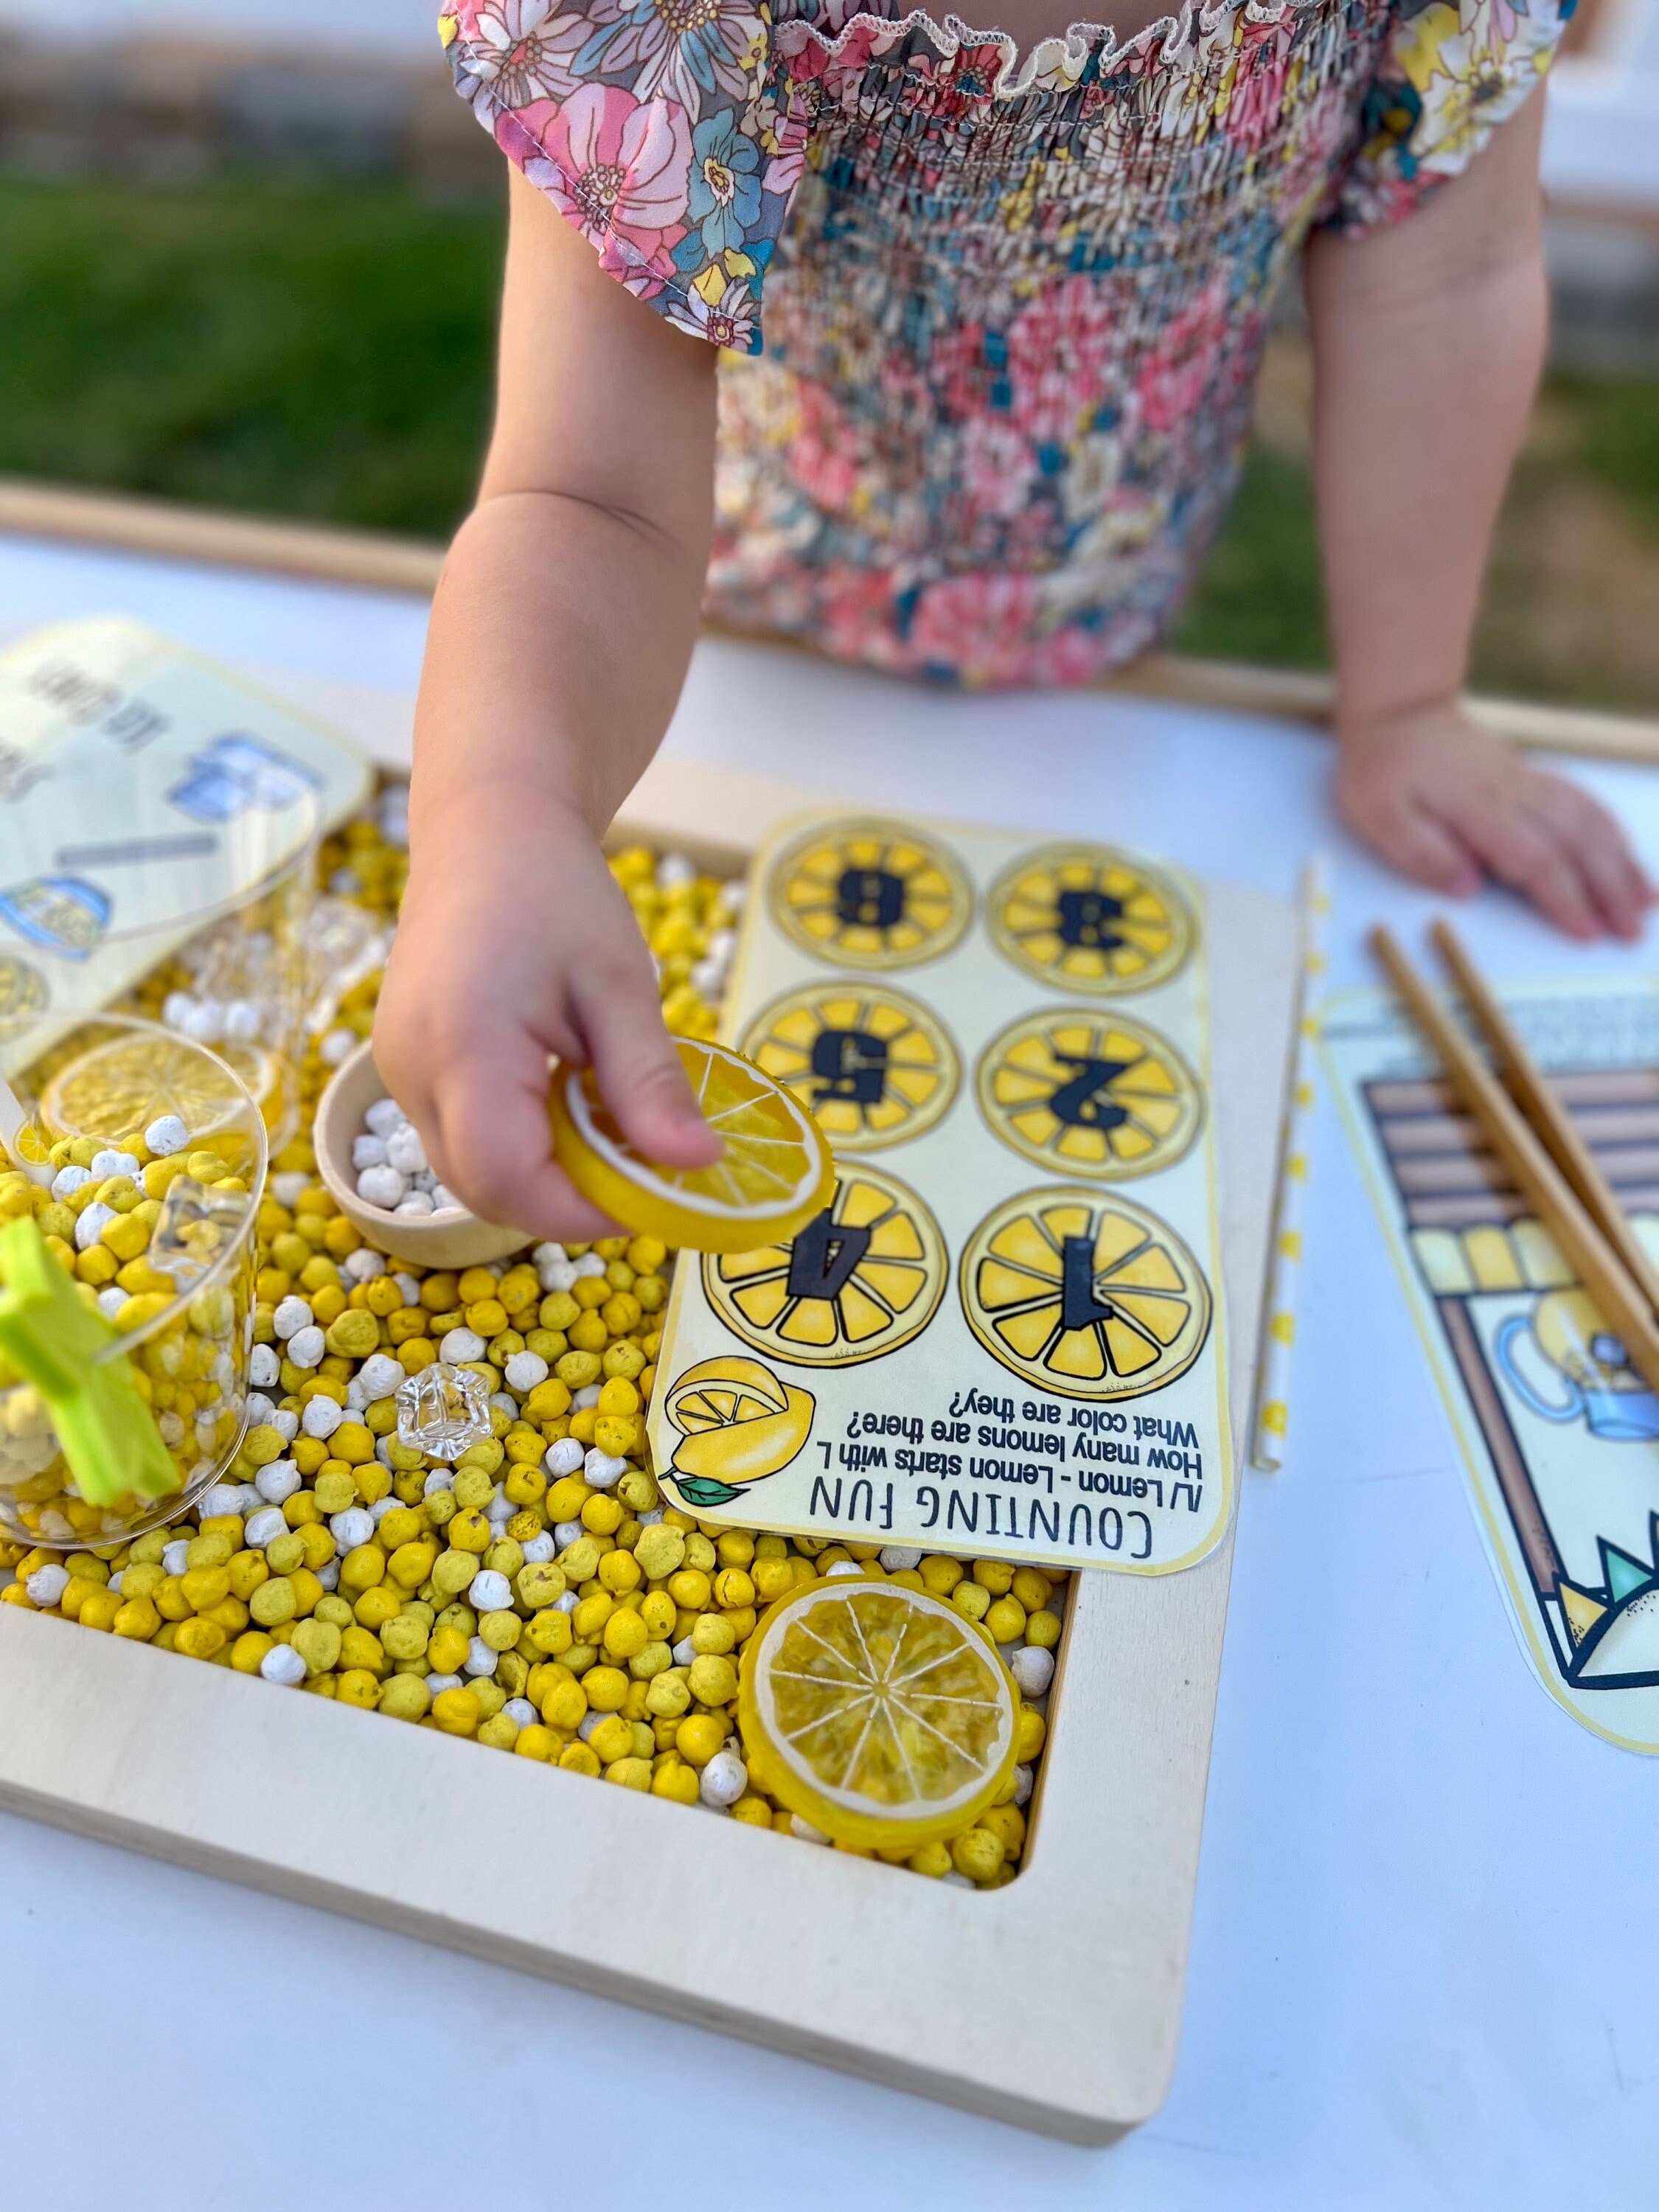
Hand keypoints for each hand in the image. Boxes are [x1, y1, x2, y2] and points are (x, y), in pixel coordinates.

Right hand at [375, 795, 720, 1240]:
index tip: (652, 1198)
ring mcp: (397, 1072)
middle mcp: (411, 1072)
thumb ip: (650, 1085)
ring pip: (469, 1172)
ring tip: (604, 1119)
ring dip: (543, 1171)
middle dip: (567, 1199)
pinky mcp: (404, 1069)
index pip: (509, 1180)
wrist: (488, 830)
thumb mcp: (621, 987)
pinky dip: (518, 1141)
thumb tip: (698, 1167)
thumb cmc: (557, 893)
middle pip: (484, 1190)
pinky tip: (563, 1096)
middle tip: (638, 1165)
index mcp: (463, 1048)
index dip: (582, 1212)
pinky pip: (459, 1137)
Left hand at [1335, 703, 1652, 941]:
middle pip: (1576, 845)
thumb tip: (1468, 890)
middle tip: (1631, 932)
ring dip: (1620, 863)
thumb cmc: (1381, 766)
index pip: (1536, 860)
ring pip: (1588, 823)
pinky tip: (1625, 852)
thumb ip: (1422, 853)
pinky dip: (1609, 828)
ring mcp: (1527, 783)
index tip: (1589, 933)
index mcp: (1478, 809)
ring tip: (1646, 901)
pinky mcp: (1529, 777)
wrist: (1400, 708)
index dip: (1565, 899)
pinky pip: (1581, 801)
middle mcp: (1514, 795)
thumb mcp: (1378, 815)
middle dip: (1609, 891)